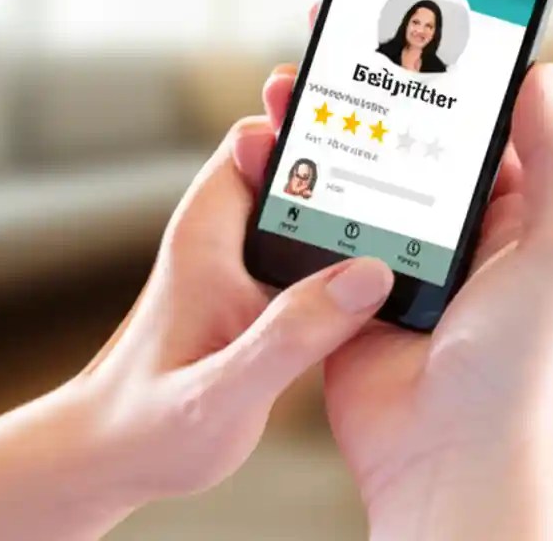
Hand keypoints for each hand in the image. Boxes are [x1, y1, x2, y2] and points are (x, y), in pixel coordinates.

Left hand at [0, 119, 393, 540]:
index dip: (310, 113)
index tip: (371, 98)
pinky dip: (365, 241)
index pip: (259, 139)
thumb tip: (369, 275)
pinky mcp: (273, 293)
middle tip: (425, 128)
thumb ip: (290, 336)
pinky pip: (326, 248)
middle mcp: (231, 234)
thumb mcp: (220, 391)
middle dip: (357, 141)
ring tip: (434, 178)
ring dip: (368, 193)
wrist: (118, 454)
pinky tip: (411, 253)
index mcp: (208, 231)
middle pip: (301, 160)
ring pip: (320, 203)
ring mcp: (254, 262)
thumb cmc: (149, 425)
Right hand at [245, 61, 552, 538]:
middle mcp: (456, 233)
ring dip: (325, 128)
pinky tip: (269, 148)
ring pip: (358, 176)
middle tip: (331, 31)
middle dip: (370, 87)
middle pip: (407, 140)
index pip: (478, 122)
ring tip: (289, 81)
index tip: (412, 14)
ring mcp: (399, 261)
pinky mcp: (347, 290)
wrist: (447, 457)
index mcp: (512, 215)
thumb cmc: (519, 362)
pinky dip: (297, 190)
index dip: (447, 68)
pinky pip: (320, 227)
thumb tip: (542, 73)